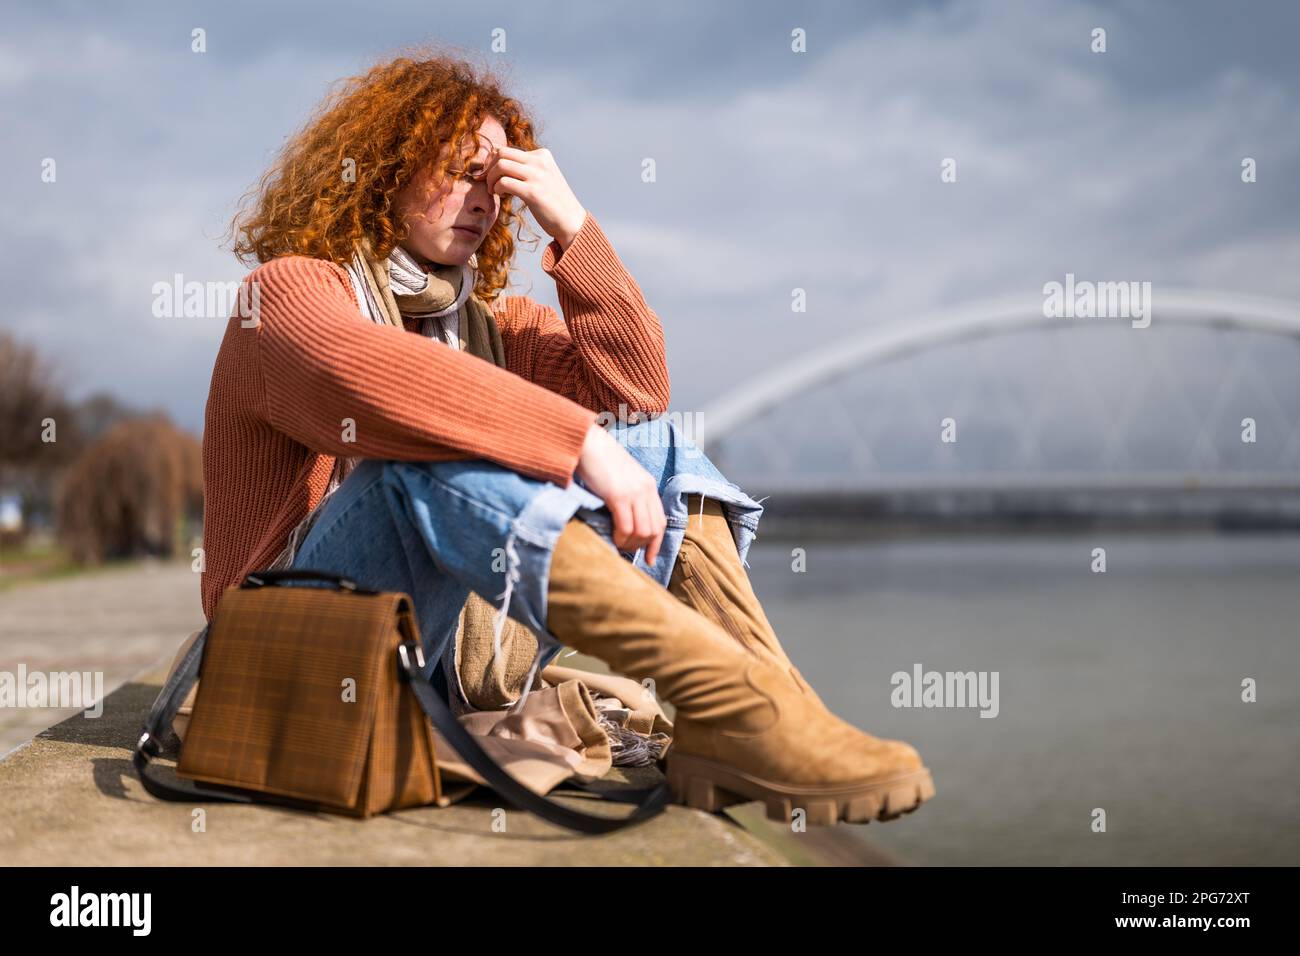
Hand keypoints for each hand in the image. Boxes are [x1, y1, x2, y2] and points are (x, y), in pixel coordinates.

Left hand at [484, 145, 586, 247]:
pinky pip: (504, 182)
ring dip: (491, 179)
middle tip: (488, 182)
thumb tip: (499, 161)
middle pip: (502, 153)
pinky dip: (497, 189)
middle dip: (489, 167)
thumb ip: (527, 168)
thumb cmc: (553, 202)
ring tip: (494, 190)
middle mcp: (540, 162)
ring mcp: (537, 176)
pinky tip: (501, 196)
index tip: (491, 175)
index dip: (493, 161)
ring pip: (501, 165)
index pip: (508, 149)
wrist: (571, 222)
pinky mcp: (533, 192)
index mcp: (542, 155)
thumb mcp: (543, 177)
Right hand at [575, 423, 666, 564]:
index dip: (656, 544)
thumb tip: (627, 523)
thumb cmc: (598, 461)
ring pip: (642, 531)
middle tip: (625, 551)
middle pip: (653, 529)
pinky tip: (612, 538)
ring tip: (617, 544)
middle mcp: (646, 489)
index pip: (661, 521)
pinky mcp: (618, 495)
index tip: (648, 559)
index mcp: (649, 485)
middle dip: (641, 546)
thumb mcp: (622, 478)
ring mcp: (633, 492)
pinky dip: (621, 538)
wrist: (587, 442)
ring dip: (630, 544)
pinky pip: (626, 526)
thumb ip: (629, 496)